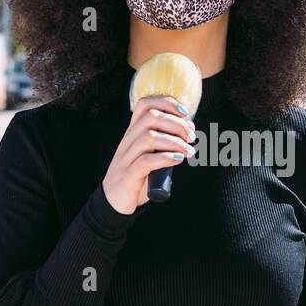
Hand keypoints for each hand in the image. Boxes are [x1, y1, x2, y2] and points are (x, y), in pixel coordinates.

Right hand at [102, 95, 195, 213]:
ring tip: (188, 151)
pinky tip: (178, 160)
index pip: (145, 105)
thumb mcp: (150, 156)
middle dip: (176, 123)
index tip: (185, 113)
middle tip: (191, 137)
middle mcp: (127, 142)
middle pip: (150, 118)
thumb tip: (189, 130)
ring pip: (149, 137)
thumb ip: (165, 144)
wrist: (114, 202)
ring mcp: (126, 158)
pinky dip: (165, 158)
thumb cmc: (137, 178)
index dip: (166, 103)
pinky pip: (146, 161)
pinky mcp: (128, 176)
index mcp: (132, 134)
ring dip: (174, 142)